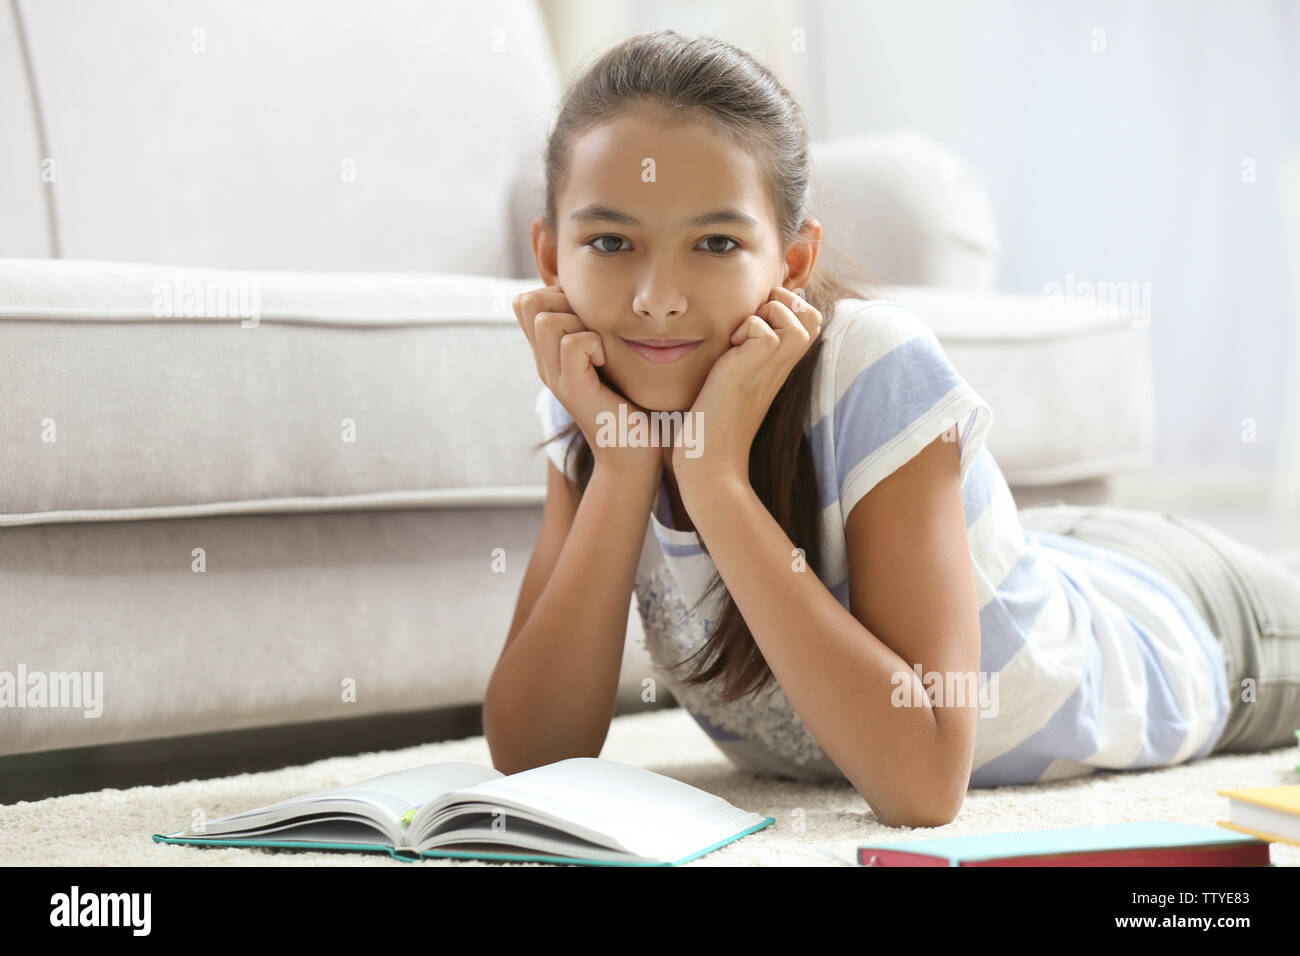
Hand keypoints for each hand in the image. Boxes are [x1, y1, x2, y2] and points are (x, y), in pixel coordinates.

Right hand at [514, 284, 662, 479]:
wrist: (634, 454)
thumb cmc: (629, 403)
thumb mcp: (607, 358)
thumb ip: (595, 331)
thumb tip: (601, 298)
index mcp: (548, 353)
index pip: (526, 301)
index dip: (556, 293)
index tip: (587, 316)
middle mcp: (544, 363)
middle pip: (528, 303)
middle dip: (565, 302)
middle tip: (594, 328)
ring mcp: (555, 377)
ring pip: (546, 320)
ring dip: (580, 322)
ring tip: (600, 347)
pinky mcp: (573, 390)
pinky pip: (572, 344)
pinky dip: (594, 343)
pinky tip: (607, 362)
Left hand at [672, 285, 821, 500]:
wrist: (710, 456)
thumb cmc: (714, 420)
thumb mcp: (735, 376)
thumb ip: (745, 351)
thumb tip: (739, 325)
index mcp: (782, 365)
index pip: (809, 319)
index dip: (786, 307)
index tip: (755, 324)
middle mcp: (785, 364)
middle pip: (811, 313)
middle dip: (781, 302)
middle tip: (751, 324)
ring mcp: (774, 366)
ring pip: (794, 314)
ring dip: (764, 313)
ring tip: (739, 339)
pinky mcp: (755, 367)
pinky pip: (763, 328)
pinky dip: (744, 328)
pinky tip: (729, 351)